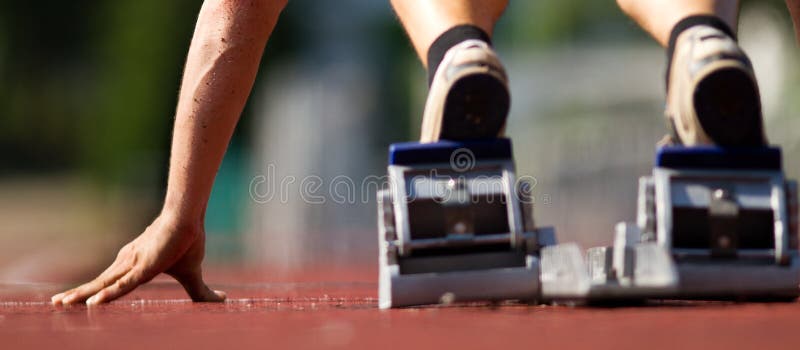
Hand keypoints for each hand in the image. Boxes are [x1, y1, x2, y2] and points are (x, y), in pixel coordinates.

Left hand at [51, 215, 225, 304]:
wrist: (189, 219)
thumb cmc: (189, 240)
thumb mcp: (193, 274)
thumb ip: (201, 292)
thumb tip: (222, 301)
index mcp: (136, 264)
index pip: (111, 282)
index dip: (95, 291)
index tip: (77, 299)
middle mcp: (128, 263)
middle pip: (99, 282)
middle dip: (78, 293)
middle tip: (57, 303)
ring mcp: (133, 264)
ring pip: (103, 284)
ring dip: (82, 295)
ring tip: (60, 304)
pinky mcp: (143, 267)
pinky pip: (122, 285)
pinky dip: (107, 295)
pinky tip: (93, 304)